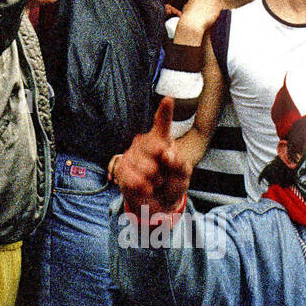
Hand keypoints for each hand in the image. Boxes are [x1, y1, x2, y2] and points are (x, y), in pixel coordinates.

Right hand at [115, 98, 190, 219]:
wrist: (158, 206)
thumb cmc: (171, 184)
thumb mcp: (183, 175)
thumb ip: (180, 164)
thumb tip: (167, 153)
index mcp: (162, 141)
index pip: (162, 124)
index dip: (164, 112)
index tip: (168, 99)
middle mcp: (144, 144)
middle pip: (157, 148)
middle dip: (164, 166)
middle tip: (163, 175)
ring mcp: (131, 155)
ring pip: (147, 167)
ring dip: (155, 181)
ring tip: (154, 183)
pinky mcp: (122, 169)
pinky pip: (134, 178)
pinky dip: (143, 187)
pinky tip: (146, 189)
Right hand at [175, 0, 222, 44]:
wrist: (193, 23)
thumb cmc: (188, 15)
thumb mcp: (187, 5)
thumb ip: (193, 2)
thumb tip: (195, 4)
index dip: (202, 1)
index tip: (201, 6)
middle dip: (209, 3)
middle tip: (205, 11)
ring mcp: (214, 0)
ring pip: (215, 3)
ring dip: (213, 8)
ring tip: (207, 15)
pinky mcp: (219, 7)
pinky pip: (219, 10)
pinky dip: (216, 13)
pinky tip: (210, 18)